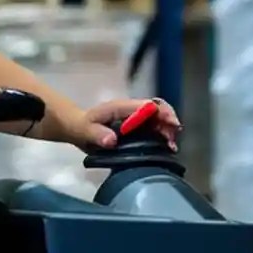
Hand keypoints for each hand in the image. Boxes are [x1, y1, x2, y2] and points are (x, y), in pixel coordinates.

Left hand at [63, 98, 181, 151]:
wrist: (79, 129)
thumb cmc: (82, 127)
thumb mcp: (85, 131)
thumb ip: (96, 135)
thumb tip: (111, 140)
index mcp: (121, 107)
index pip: (146, 105)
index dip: (161, 112)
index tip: (171, 124)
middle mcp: (132, 110)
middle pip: (157, 110)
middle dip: (169, 122)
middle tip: (173, 140)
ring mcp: (136, 119)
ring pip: (159, 120)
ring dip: (168, 130)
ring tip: (172, 146)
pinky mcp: (138, 128)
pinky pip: (155, 129)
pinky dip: (164, 136)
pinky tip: (168, 148)